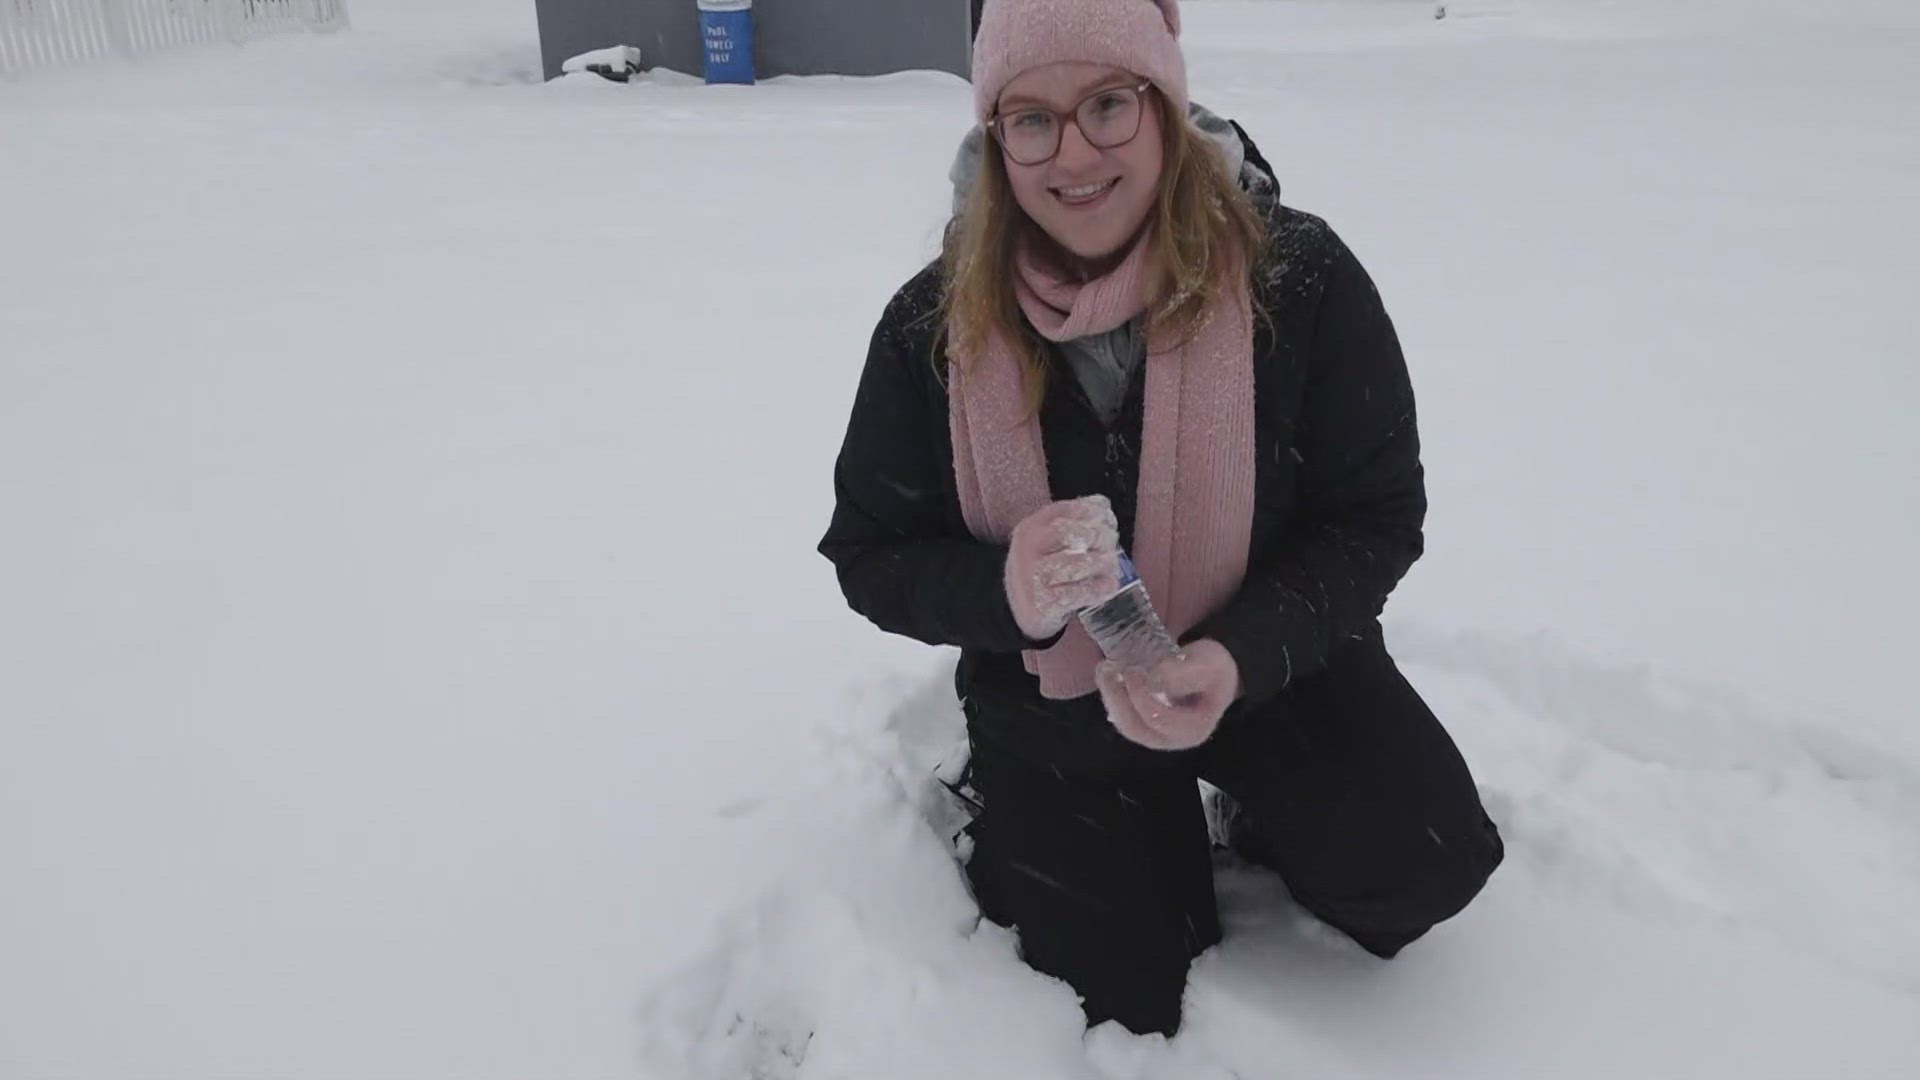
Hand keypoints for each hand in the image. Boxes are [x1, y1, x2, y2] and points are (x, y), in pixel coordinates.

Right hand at [1003, 496, 1121, 640]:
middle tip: (1112, 543)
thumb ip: (1073, 522)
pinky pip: (1080, 592)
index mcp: (1029, 530)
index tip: (1108, 519)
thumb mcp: (1050, 542)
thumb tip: (1102, 504)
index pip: (1062, 510)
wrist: (1022, 613)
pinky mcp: (1044, 604)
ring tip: (1112, 564)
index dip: (1091, 511)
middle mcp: (1026, 551)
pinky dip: (1100, 588)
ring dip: (1103, 562)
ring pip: (1077, 563)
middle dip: (1099, 535)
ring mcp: (1033, 578)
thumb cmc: (1045, 571)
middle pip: (1069, 533)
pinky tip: (1108, 586)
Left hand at [1095, 639, 1240, 750]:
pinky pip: (1123, 719)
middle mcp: (1173, 740)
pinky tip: (1109, 675)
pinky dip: (1113, 698)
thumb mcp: (1208, 663)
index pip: (1158, 719)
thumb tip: (1153, 676)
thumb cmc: (1215, 671)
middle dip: (1117, 698)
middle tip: (1109, 667)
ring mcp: (1157, 737)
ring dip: (1110, 697)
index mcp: (1194, 729)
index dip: (1140, 696)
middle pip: (1136, 728)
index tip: (1133, 669)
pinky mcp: (1145, 728)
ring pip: (1125, 725)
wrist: (1216, 676)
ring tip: (1105, 668)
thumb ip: (1183, 672)